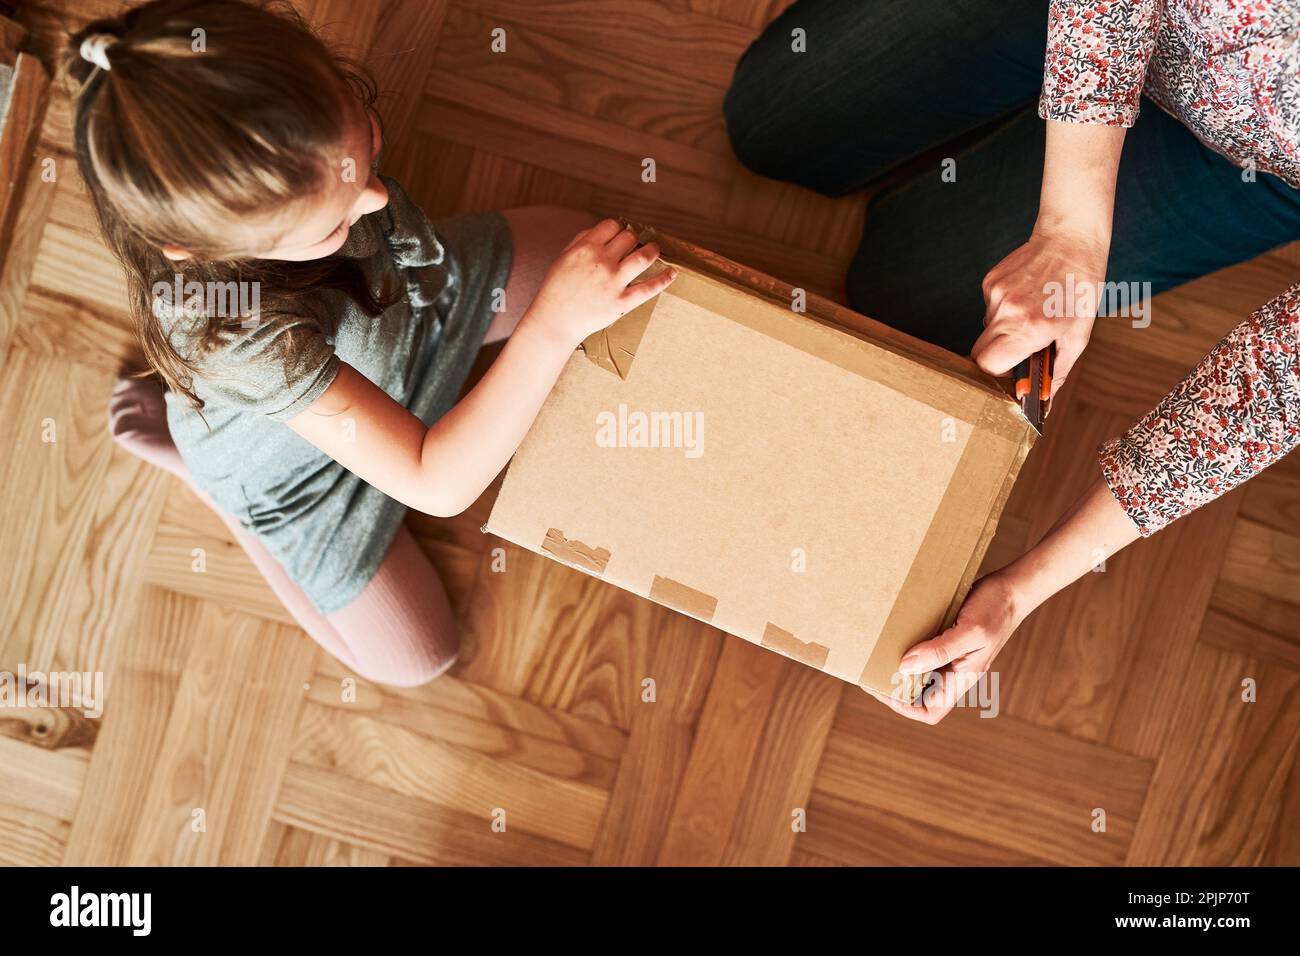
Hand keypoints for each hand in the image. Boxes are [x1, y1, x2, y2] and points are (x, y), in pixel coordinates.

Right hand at [524, 218, 676, 344]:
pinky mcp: (622, 302)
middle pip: (628, 237)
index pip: (611, 226)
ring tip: (654, 249)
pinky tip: (672, 273)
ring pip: (643, 256)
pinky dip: (664, 279)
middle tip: (635, 243)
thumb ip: (580, 241)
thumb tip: (600, 229)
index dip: (618, 228)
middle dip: (633, 238)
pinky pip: (649, 288)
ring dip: (653, 249)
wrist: (555, 321)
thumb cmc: (556, 290)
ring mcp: (614, 282)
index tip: (620, 235)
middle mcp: (601, 262)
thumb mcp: (563, 258)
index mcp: (585, 249)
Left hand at [863, 573, 1022, 724]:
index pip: (931, 710)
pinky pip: (922, 650)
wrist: (1012, 587)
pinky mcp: (946, 638)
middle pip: (920, 694)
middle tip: (872, 669)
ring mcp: (950, 656)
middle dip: (896, 687)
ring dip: (898, 667)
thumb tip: (906, 667)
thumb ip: (940, 651)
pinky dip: (907, 647)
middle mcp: (954, 671)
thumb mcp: (970, 632)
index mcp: (962, 678)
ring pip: (919, 672)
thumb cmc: (997, 610)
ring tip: (878, 654)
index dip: (906, 708)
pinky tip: (894, 634)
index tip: (884, 690)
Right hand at [971, 223, 1108, 400]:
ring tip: (1030, 313)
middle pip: (978, 353)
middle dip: (995, 357)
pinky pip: (989, 308)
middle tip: (1017, 349)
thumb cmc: (1080, 288)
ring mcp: (995, 295)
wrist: (1071, 240)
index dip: (998, 373)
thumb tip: (1046, 399)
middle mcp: (1007, 313)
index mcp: (1030, 329)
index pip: (989, 365)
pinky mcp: (990, 281)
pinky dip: (1004, 310)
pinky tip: (1025, 296)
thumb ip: (1059, 370)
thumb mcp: (1078, 334)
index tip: (1012, 371)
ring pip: (985, 329)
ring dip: (1003, 330)